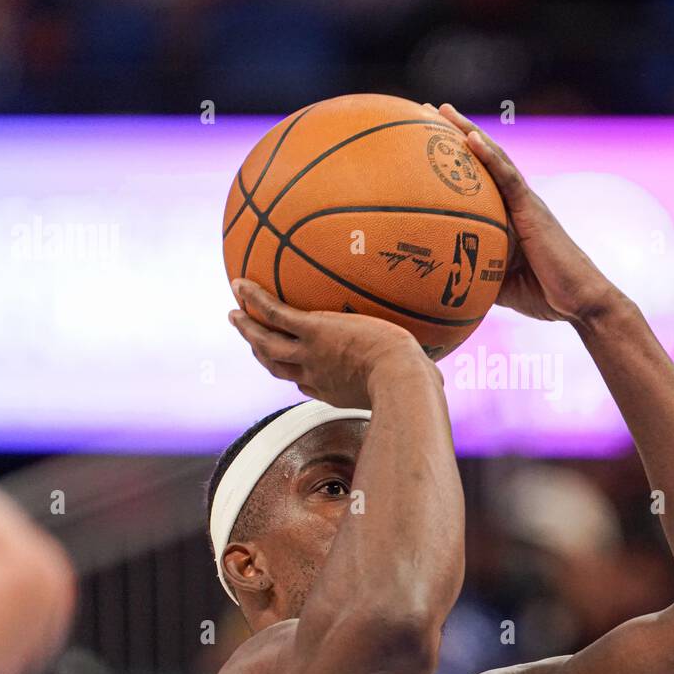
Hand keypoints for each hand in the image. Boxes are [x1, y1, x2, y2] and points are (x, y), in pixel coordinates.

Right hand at [228, 279, 438, 408]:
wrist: (401, 380)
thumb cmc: (415, 386)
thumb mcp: (413, 384)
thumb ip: (417, 378)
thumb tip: (439, 378)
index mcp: (335, 390)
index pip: (308, 383)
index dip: (296, 374)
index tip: (293, 368)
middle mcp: (315, 375)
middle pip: (277, 364)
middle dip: (260, 351)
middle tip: (247, 335)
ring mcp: (310, 353)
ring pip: (266, 342)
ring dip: (247, 327)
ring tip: (233, 312)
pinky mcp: (312, 331)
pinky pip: (274, 313)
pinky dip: (254, 301)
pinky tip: (240, 284)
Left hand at [430, 102, 621, 323]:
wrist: (581, 302)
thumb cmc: (546, 295)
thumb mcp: (500, 283)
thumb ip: (476, 273)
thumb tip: (442, 279)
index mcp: (510, 215)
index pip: (480, 178)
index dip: (456, 156)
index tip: (428, 138)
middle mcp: (518, 201)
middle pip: (484, 158)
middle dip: (456, 132)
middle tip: (425, 111)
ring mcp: (527, 202)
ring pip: (494, 158)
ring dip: (468, 132)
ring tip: (442, 110)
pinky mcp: (534, 210)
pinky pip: (509, 178)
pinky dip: (489, 156)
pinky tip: (471, 138)